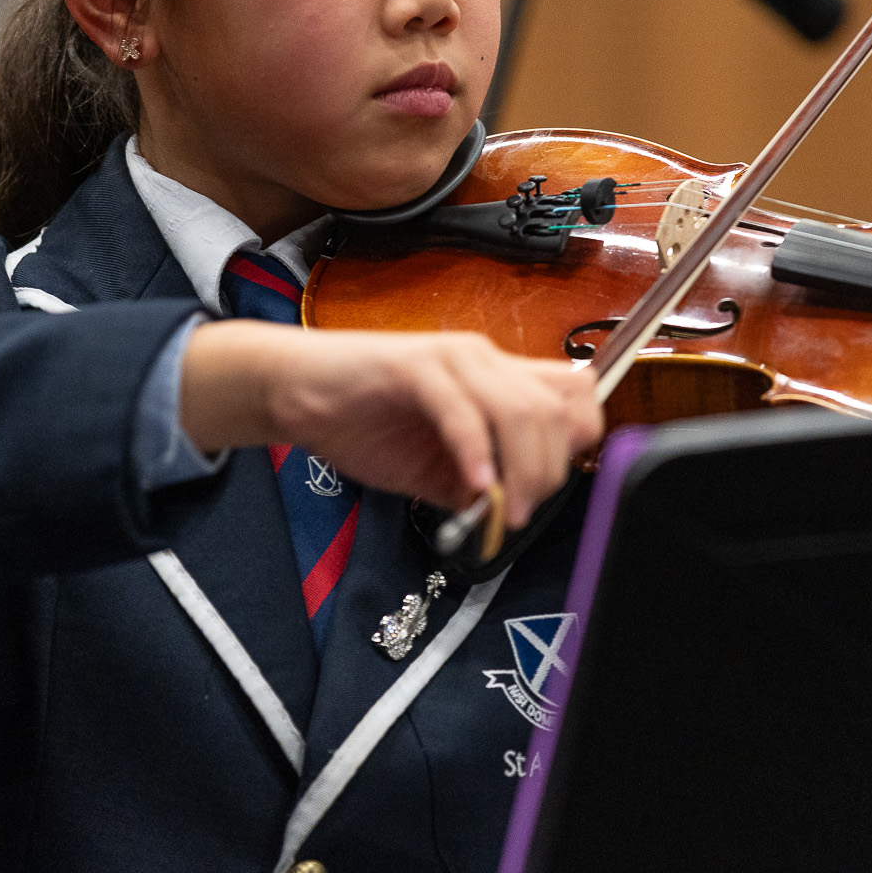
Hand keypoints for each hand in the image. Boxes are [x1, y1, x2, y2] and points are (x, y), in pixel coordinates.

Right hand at [179, 322, 600, 527]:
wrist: (293, 392)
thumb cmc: (361, 420)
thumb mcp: (434, 467)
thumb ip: (476, 485)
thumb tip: (507, 514)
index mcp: (496, 376)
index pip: (574, 393)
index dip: (578, 441)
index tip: (552, 486)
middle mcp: (484, 358)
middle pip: (557, 408)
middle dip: (551, 470)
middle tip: (522, 512)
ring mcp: (451, 358)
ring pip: (521, 409)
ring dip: (521, 469)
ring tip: (502, 509)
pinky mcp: (414, 366)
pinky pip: (463, 410)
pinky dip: (475, 453)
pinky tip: (470, 486)